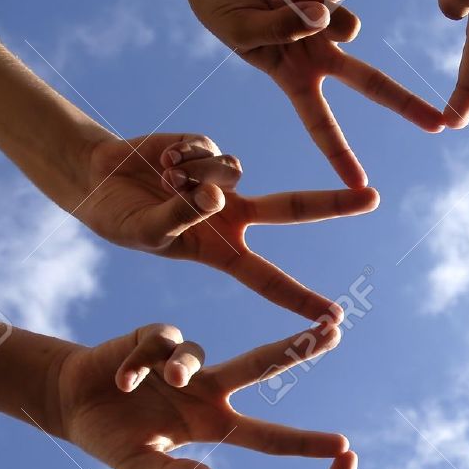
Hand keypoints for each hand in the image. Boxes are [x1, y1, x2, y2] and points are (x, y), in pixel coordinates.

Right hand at [53, 321, 347, 468]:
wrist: (69, 402)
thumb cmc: (111, 438)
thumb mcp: (136, 466)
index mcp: (212, 424)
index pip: (268, 436)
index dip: (304, 443)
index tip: (343, 446)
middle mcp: (207, 389)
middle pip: (262, 365)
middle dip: (297, 348)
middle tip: (333, 333)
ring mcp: (183, 362)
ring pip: (197, 354)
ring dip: (179, 366)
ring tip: (158, 379)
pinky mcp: (154, 337)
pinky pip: (158, 343)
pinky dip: (139, 363)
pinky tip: (122, 379)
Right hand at [76, 132, 376, 320]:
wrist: (96, 179)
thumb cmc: (122, 220)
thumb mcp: (147, 233)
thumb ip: (180, 218)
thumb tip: (215, 196)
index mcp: (224, 251)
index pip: (270, 280)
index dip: (301, 299)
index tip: (334, 317)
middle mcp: (234, 215)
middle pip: (295, 208)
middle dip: (334, 203)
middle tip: (373, 197)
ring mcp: (224, 182)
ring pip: (233, 172)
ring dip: (197, 176)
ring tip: (165, 180)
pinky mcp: (209, 150)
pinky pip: (210, 150)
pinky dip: (183, 156)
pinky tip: (162, 160)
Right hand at [180, 0, 443, 186]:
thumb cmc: (222, 5)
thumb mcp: (241, 30)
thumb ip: (279, 30)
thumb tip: (324, 18)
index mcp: (293, 79)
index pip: (321, 125)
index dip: (340, 155)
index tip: (360, 186)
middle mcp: (319, 55)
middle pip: (372, 84)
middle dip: (406, 105)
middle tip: (440, 126)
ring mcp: (330, 21)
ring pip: (350, 26)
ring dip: (313, 13)